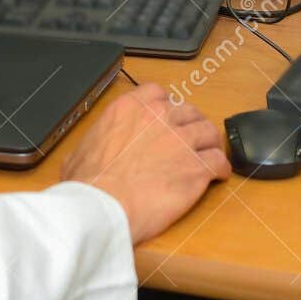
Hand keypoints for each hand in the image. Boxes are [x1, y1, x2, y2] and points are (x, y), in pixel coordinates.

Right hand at [62, 83, 230, 245]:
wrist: (101, 206)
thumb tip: (87, 155)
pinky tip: (218, 175)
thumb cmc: (87, 185)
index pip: (157, 93)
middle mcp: (159, 117)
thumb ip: (94, 144)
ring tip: (209, 153)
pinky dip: (221, 167)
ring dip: (210, 142)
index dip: (165, 106)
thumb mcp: (79, 152)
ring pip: (208, 131)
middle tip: (190, 138)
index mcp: (129, 108)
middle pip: (188, 111)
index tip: (166, 118)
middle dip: (190, 124)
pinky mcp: (197, 167)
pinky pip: (219, 160)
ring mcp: (181, 140)